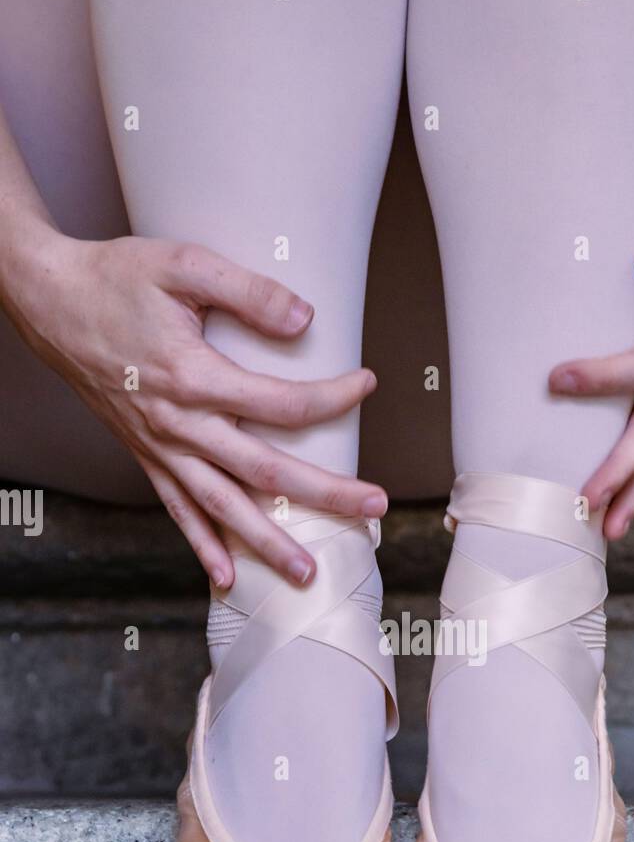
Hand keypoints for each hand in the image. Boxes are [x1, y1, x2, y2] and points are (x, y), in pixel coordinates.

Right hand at [6, 227, 386, 585]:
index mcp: (193, 376)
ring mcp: (161, 448)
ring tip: (307, 572)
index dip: (332, 398)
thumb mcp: (182, 264)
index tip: (366, 384)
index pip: (282, 404)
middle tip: (375, 508)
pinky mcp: (146, 457)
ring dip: (267, 543)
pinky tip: (229, 578)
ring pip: (224, 506)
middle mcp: (179, 424)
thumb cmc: (118, 279)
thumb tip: (305, 319)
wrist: (52, 303)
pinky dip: (203, 547)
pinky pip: (178, 511)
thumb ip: (247, 290)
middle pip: (265, 471)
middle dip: (325, 494)